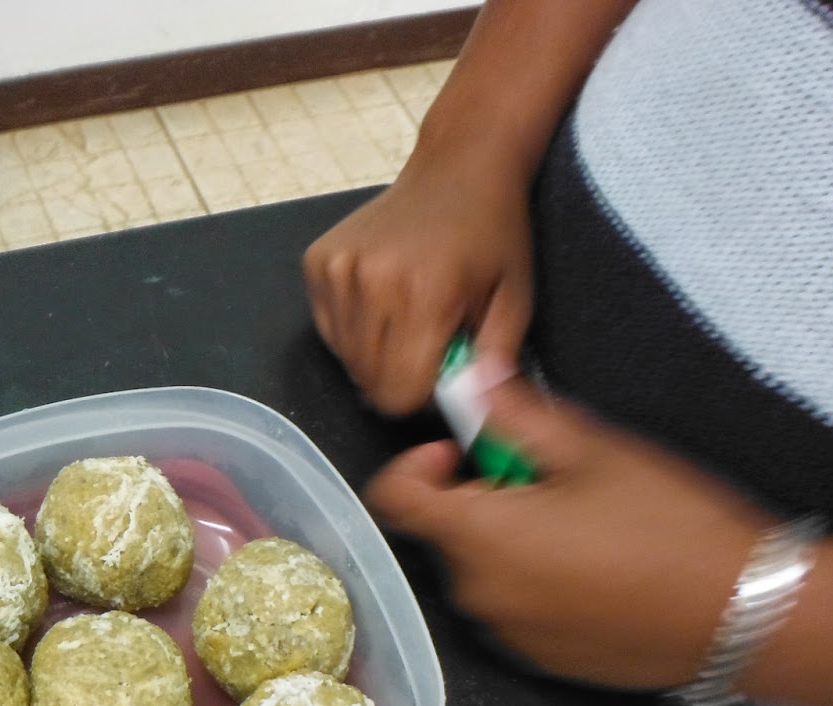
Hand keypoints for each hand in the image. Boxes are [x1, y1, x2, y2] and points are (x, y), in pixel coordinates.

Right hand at [302, 153, 534, 416]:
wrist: (458, 167)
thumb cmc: (492, 233)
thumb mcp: (515, 300)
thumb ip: (494, 363)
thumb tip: (473, 410)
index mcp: (423, 295)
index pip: (397, 393)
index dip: (421, 393)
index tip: (441, 366)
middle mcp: (370, 283)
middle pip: (368, 381)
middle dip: (399, 373)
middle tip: (428, 337)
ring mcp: (336, 270)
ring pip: (345, 359)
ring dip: (376, 351)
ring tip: (407, 312)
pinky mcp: (317, 263)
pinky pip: (330, 330)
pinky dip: (354, 328)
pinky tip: (382, 297)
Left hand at [364, 372, 771, 689]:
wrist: (742, 614)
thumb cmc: (673, 528)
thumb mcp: (592, 450)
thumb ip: (514, 413)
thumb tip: (470, 379)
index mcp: (479, 537)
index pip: (394, 498)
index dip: (415, 465)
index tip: (458, 449)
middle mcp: (479, 593)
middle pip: (445, 533)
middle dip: (480, 498)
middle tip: (547, 478)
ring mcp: (509, 632)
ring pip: (483, 570)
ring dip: (510, 540)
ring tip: (583, 522)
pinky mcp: (543, 658)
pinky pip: (517, 608)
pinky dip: (537, 581)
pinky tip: (598, 567)